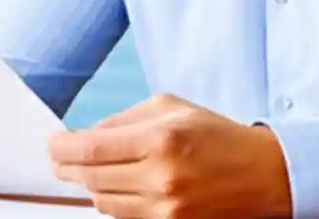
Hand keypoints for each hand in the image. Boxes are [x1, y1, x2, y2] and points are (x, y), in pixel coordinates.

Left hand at [48, 93, 291, 217]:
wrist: (265, 175)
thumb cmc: (218, 137)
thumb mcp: (172, 109)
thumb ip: (124, 119)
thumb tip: (85, 134)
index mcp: (161, 140)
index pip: (91, 150)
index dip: (62, 149)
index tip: (53, 145)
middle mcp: (161, 178)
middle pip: (91, 179)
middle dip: (69, 168)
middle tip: (61, 159)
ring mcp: (167, 210)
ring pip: (103, 203)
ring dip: (92, 186)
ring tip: (95, 171)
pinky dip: (115, 202)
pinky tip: (119, 187)